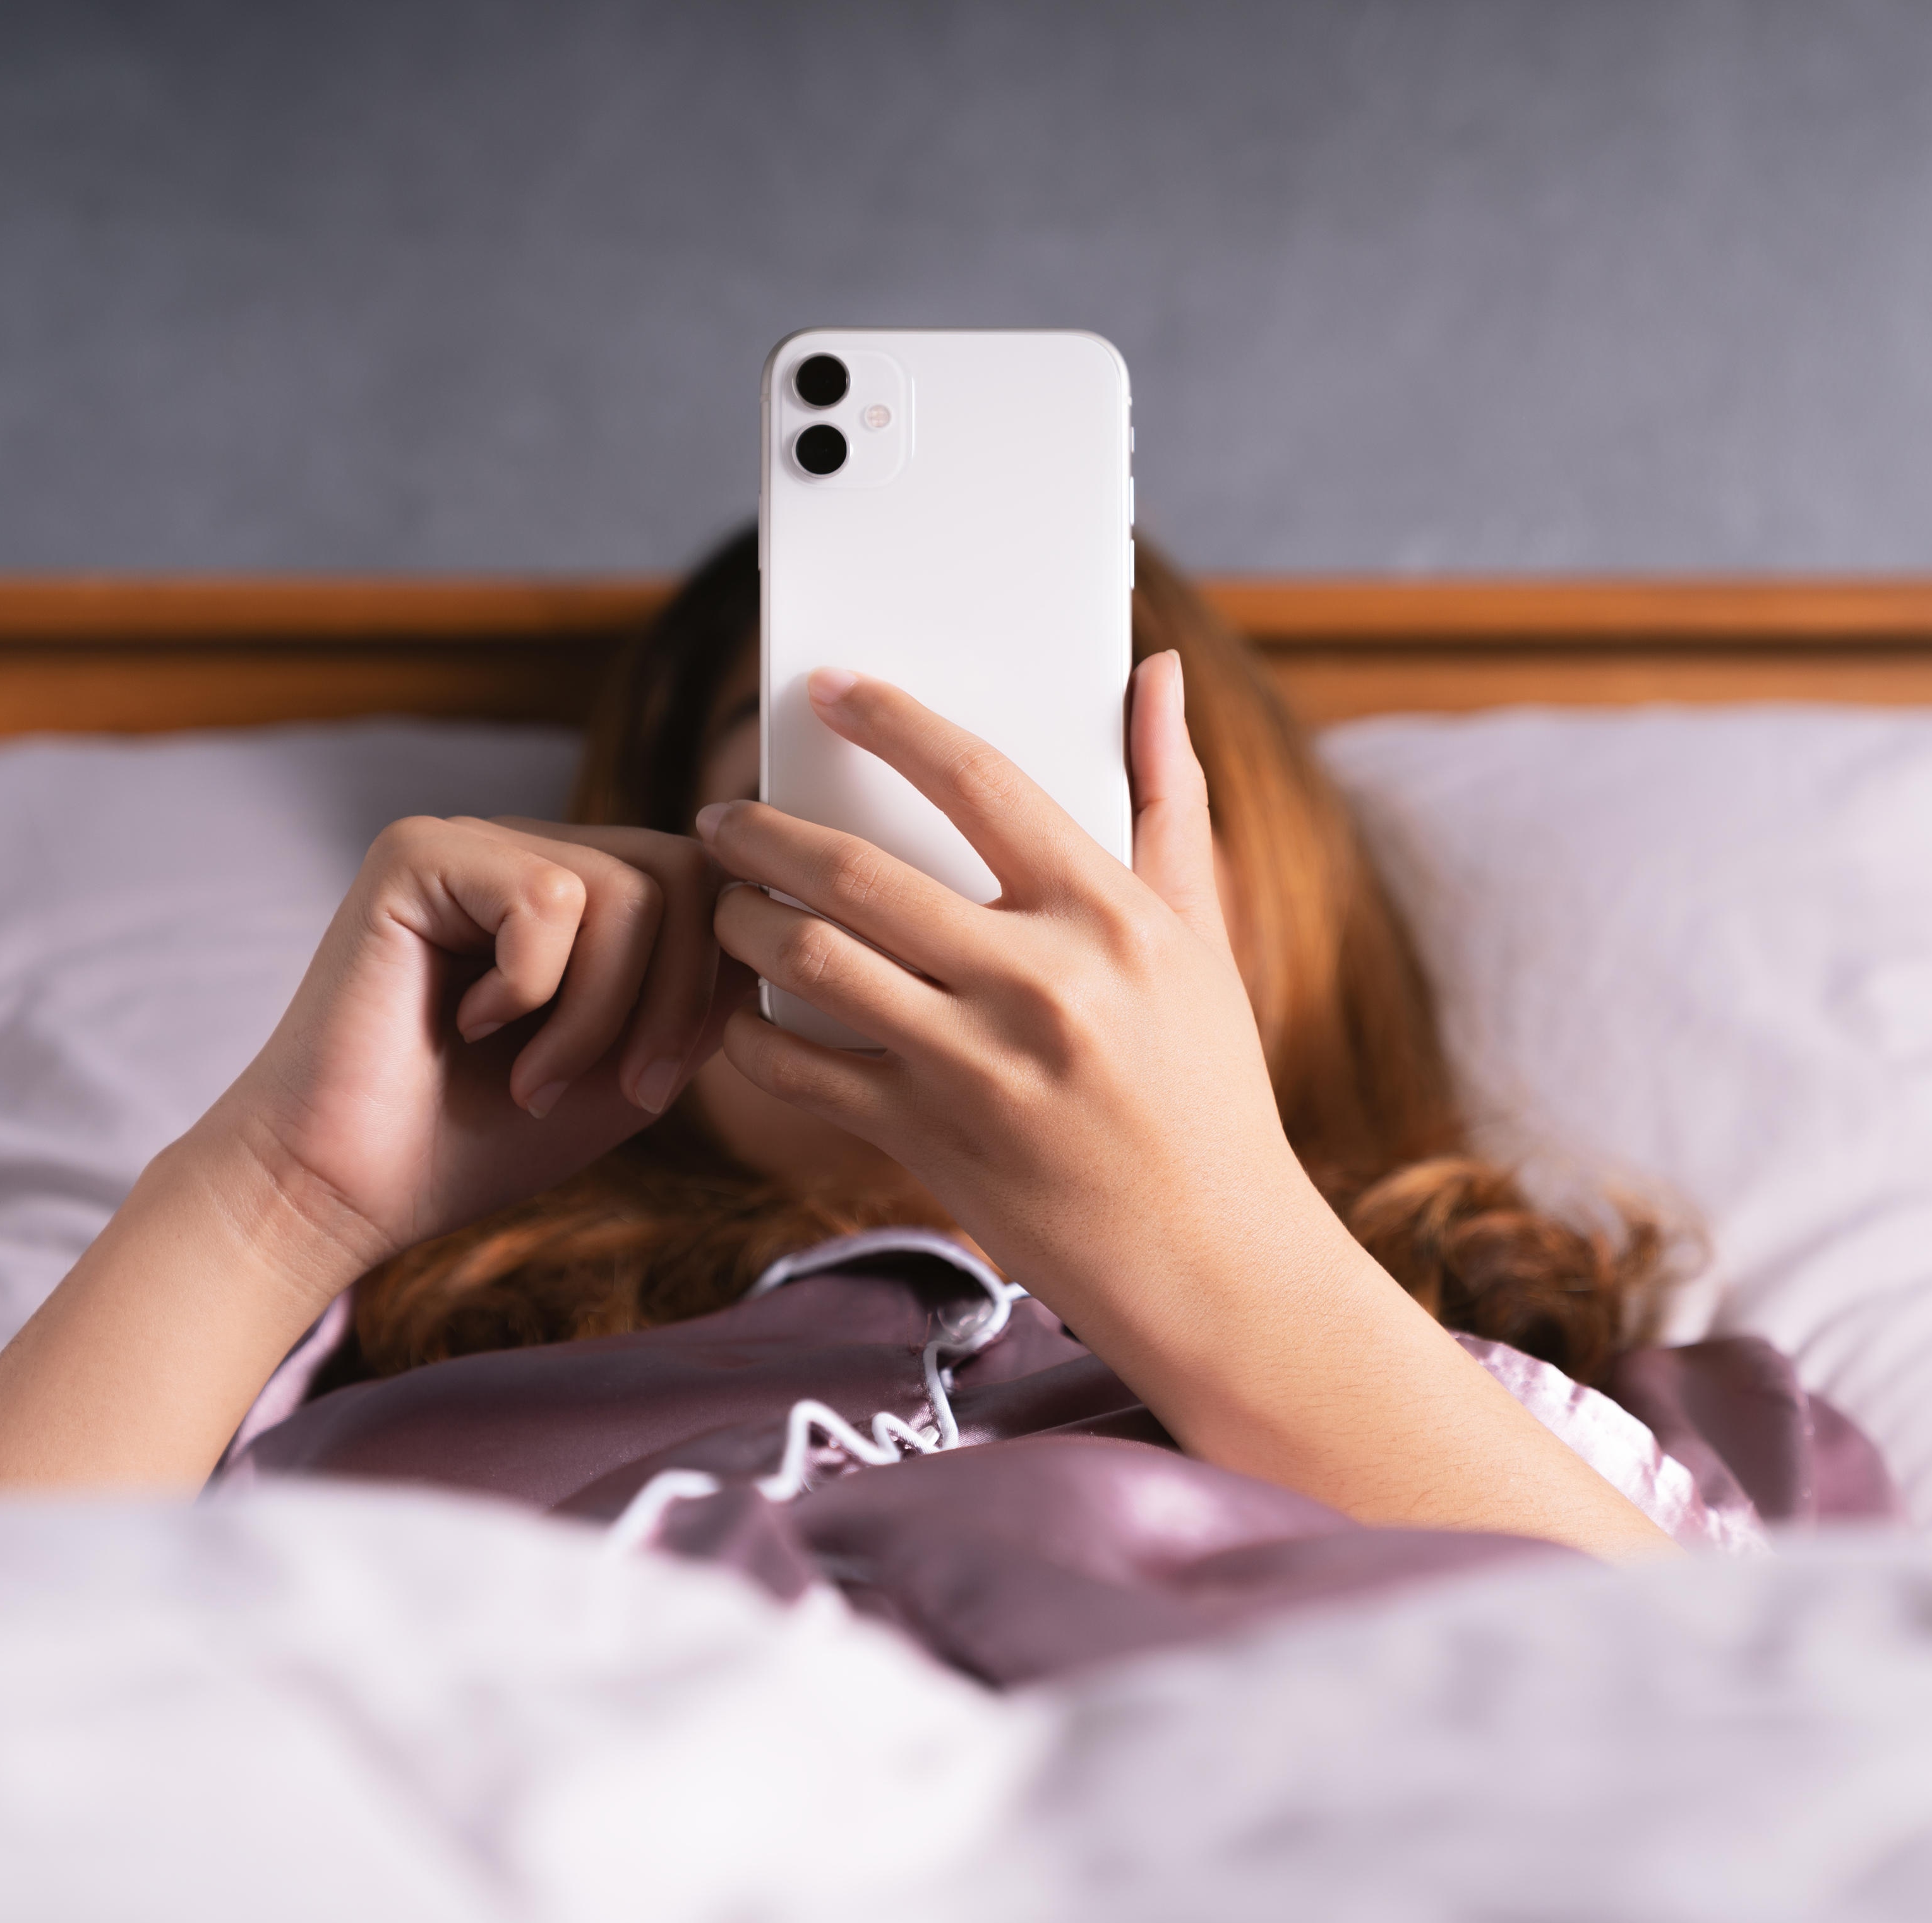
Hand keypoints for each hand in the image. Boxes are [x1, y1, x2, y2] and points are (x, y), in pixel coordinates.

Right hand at [198, 815, 750, 1297]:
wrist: (342, 1191)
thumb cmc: (471, 1143)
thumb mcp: (624, 1070)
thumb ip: (697, 998)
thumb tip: (771, 930)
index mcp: (574, 894)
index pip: (705, 883)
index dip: (711, 983)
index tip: (656, 1080)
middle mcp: (525, 850)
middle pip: (684, 874)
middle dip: (671, 1002)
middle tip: (618, 1088)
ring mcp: (470, 844)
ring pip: (628, 888)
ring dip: (599, 1014)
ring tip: (531, 1078)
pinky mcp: (416, 853)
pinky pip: (548, 896)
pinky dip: (531, 989)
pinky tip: (469, 1027)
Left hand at [699, 655, 1314, 1371]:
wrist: (1208, 1262)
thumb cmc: (1206, 1089)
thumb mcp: (1201, 936)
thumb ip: (1168, 794)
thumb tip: (1155, 669)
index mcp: (1108, 916)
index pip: (978, 780)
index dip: (891, 720)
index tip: (831, 687)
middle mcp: (1037, 983)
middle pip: (857, 870)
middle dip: (765, 832)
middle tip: (723, 818)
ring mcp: (974, 1067)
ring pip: (811, 959)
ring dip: (743, 919)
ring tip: (726, 903)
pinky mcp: (928, 1141)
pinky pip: (799, 1068)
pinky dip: (751, 1032)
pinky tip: (743, 1010)